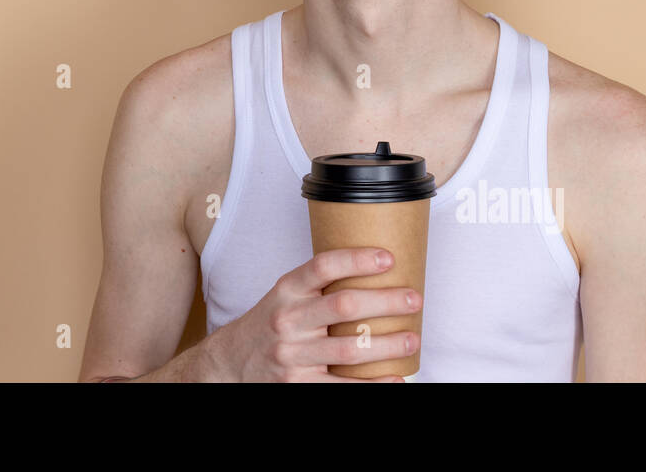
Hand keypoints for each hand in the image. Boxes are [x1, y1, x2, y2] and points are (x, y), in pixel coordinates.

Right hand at [209, 247, 421, 381]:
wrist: (230, 363)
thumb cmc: (269, 324)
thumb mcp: (285, 296)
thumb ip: (318, 287)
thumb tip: (375, 274)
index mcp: (286, 290)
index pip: (323, 266)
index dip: (357, 259)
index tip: (389, 258)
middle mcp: (287, 320)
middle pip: (345, 306)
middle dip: (386, 301)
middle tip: (414, 299)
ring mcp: (292, 355)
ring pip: (350, 348)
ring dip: (389, 344)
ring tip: (412, 338)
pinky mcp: (298, 385)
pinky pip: (343, 387)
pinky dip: (374, 384)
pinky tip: (396, 378)